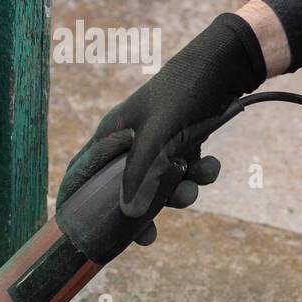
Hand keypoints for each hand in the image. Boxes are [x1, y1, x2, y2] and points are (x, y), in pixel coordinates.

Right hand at [56, 13, 267, 241]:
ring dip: (180, 192)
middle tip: (148, 235)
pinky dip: (201, 174)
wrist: (224, 66)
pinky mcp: (183, 145)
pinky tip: (211, 165)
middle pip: (125, 189)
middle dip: (143, 210)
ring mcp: (158, 145)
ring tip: (193, 187)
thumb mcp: (157, 135)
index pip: (83, 171)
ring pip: (162, 185)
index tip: (76, 228)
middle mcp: (131, 142)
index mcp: (112, 135)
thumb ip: (141, 175)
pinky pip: (187, 173)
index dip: (77, 199)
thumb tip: (130, 216)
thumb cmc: (181, 93)